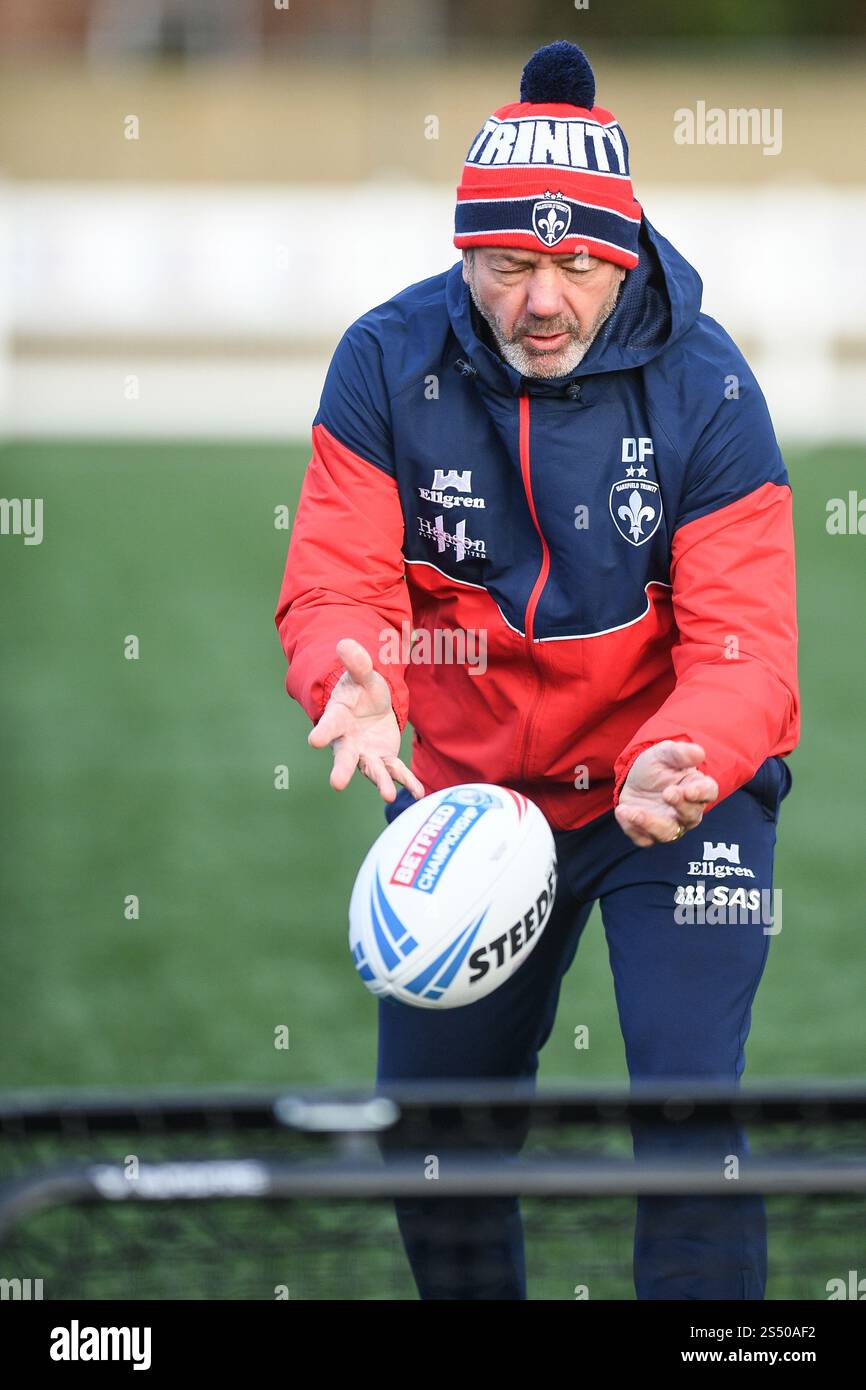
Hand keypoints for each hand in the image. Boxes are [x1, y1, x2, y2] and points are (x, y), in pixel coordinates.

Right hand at [308, 637, 424, 803]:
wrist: (370, 706)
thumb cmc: (360, 689)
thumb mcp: (361, 674)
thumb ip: (356, 663)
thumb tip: (344, 643)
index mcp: (338, 719)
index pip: (329, 726)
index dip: (321, 732)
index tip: (313, 741)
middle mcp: (348, 741)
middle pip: (344, 756)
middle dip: (341, 770)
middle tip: (336, 784)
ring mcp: (366, 753)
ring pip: (372, 769)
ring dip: (380, 782)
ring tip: (388, 796)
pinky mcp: (384, 758)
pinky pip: (396, 771)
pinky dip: (407, 782)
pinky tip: (419, 793)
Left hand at [615, 740, 718, 847]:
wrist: (633, 779)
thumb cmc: (657, 766)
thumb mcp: (664, 753)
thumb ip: (680, 753)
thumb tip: (699, 753)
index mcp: (697, 788)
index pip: (709, 793)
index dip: (702, 793)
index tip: (690, 790)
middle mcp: (688, 812)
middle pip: (691, 816)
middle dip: (680, 806)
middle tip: (667, 793)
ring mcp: (669, 826)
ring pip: (667, 833)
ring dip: (651, 823)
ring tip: (634, 811)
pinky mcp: (649, 835)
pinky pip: (643, 838)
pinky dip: (632, 828)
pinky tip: (623, 812)